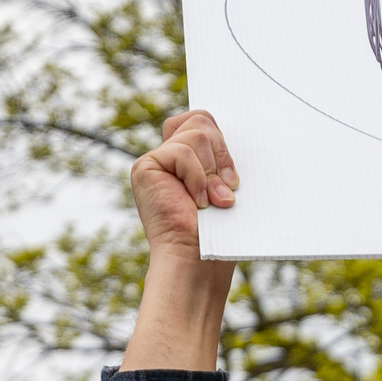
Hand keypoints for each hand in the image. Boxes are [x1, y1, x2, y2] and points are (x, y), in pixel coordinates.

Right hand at [131, 110, 239, 268]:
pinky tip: (196, 202)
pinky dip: (197, 178)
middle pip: (201, 120)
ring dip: (211, 171)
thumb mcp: (226, 187)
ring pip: (196, 135)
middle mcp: (169, 156)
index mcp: (189, 159)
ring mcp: (155, 161)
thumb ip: (221, 159)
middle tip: (228, 190)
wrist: (197, 260)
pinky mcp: (145, 167)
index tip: (233, 176)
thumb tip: (236, 134)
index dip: (222, 142)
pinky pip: (182, 151)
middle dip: (222, 154)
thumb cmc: (216, 234)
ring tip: (212, 202)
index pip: (203, 121)